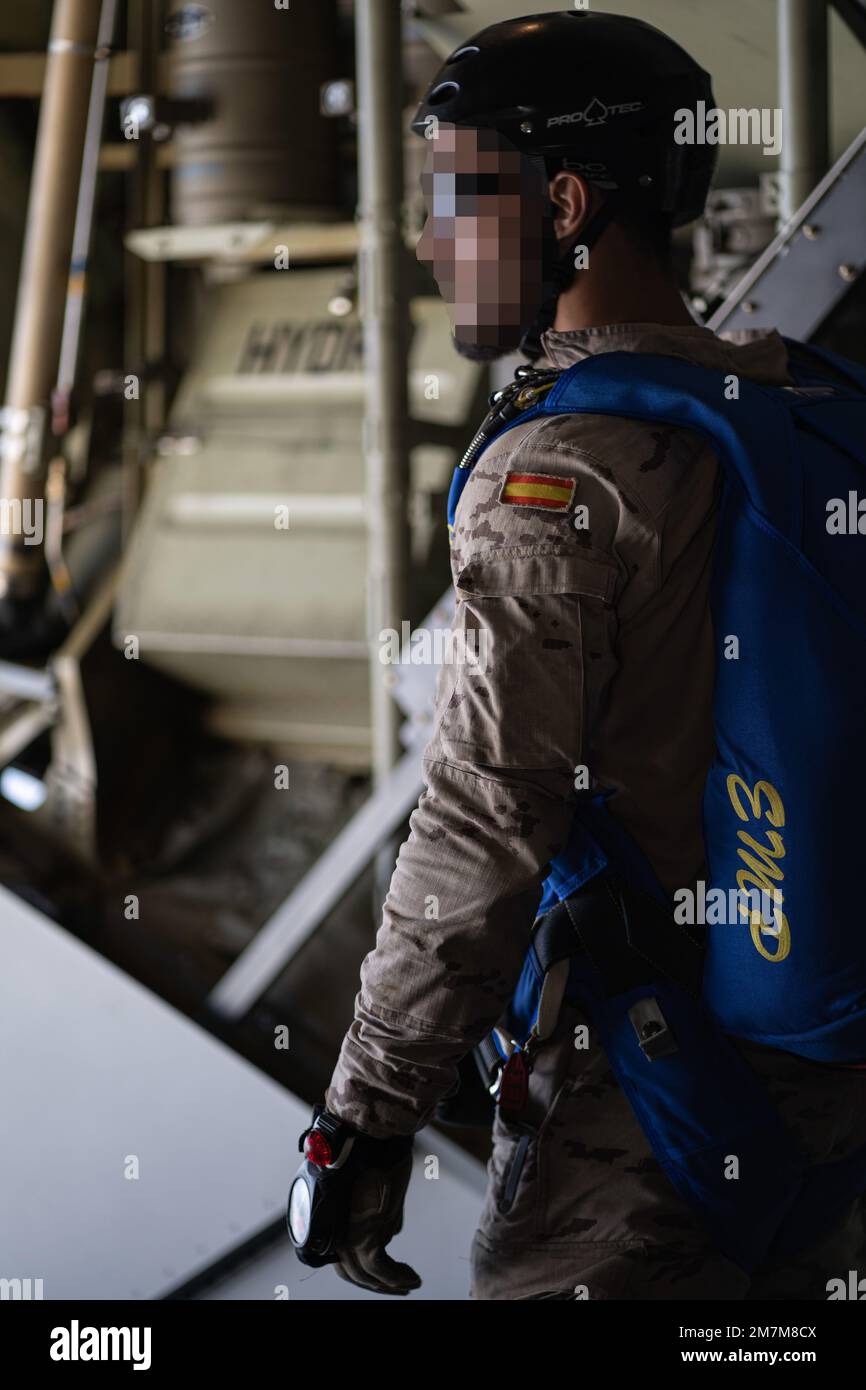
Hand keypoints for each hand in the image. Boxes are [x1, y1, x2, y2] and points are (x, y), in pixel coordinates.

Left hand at [333, 1148, 421, 1295]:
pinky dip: (398, 1278)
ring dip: (390, 1285)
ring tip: (408, 1285)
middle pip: (353, 1273)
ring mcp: (346, 1236)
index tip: (382, 1278)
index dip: (363, 1273)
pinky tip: (412, 1279)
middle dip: (376, 1284)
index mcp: (329, 1222)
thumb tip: (392, 1232)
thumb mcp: (372, 1190)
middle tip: (397, 1288)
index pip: (343, 1259)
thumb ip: (378, 1213)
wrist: (369, 1136)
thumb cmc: (370, 1153)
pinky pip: (381, 1269)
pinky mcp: (364, 1236)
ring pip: (367, 1275)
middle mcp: (332, 1233)